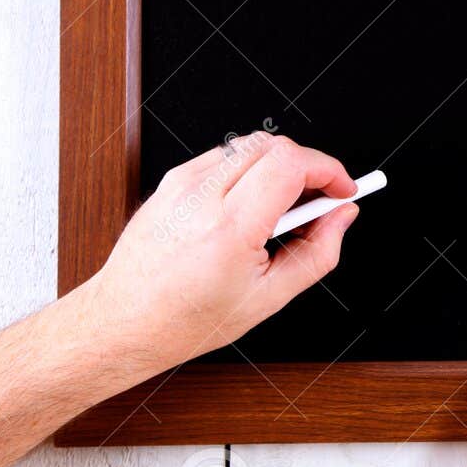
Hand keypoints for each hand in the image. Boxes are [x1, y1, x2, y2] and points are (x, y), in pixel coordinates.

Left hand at [83, 132, 358, 375]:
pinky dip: (249, 171)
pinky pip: (225, 156)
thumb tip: (341, 216)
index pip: (289, 165)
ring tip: (281, 209)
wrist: (123, 321)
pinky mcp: (171, 180)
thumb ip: (317, 252)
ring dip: (278, 166)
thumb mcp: (268, 298)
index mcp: (228, 229)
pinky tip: (248, 206)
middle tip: (320, 198)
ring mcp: (181, 184)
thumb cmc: (186, 319)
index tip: (343, 187)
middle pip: (274, 145)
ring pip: (250, 145)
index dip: (327, 170)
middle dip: (308, 165)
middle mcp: (200, 198)